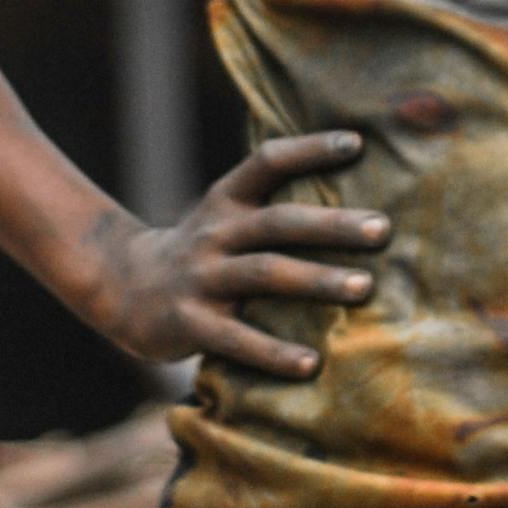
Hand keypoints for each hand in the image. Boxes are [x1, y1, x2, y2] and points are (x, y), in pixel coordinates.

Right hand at [67, 130, 389, 381]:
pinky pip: (237, 338)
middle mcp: (216, 232)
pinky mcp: (190, 323)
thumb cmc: (204, 250)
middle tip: (383, 228)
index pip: (269, 161)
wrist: (125, 287)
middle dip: (332, 224)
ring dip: (317, 280)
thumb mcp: (228, 215)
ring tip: (365, 288)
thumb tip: (355, 196)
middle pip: (279, 222)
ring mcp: (202, 277)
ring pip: (265, 274)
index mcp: (228, 199)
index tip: (357, 143)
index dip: (310, 148)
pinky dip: (275, 352)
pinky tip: (312, 364)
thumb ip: (275, 204)